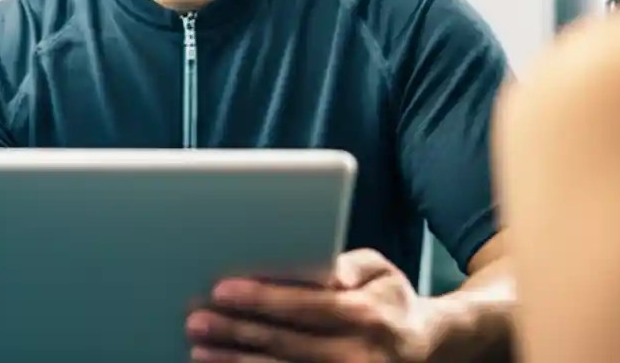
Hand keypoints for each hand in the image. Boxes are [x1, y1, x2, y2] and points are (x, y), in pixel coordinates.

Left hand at [185, 248, 437, 362]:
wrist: (423, 346)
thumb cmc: (387, 298)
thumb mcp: (379, 270)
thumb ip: (348, 265)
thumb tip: (318, 267)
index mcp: (368, 315)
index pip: (306, 306)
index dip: (262, 298)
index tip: (222, 289)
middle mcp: (359, 355)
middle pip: (286, 344)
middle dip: (237, 332)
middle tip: (196, 320)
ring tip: (200, 350)